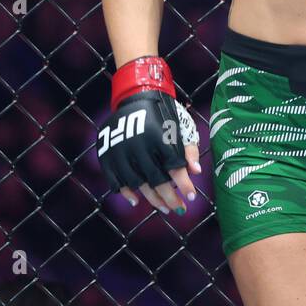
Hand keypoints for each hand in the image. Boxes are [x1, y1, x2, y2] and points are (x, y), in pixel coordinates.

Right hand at [97, 93, 201, 214]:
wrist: (135, 97)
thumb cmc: (164, 114)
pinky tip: (137, 201)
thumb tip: (196, 172)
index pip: (175, 167)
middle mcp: (140, 144)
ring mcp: (122, 150)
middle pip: (157, 180)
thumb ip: (189, 149)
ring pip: (138, 184)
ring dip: (152, 199)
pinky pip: (116, 180)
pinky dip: (126, 192)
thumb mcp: (180, 126)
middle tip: (180, 208)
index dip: (184, 185)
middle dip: (170, 197)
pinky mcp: (108, 154)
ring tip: (165, 208)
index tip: (192, 197)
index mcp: (159, 136)